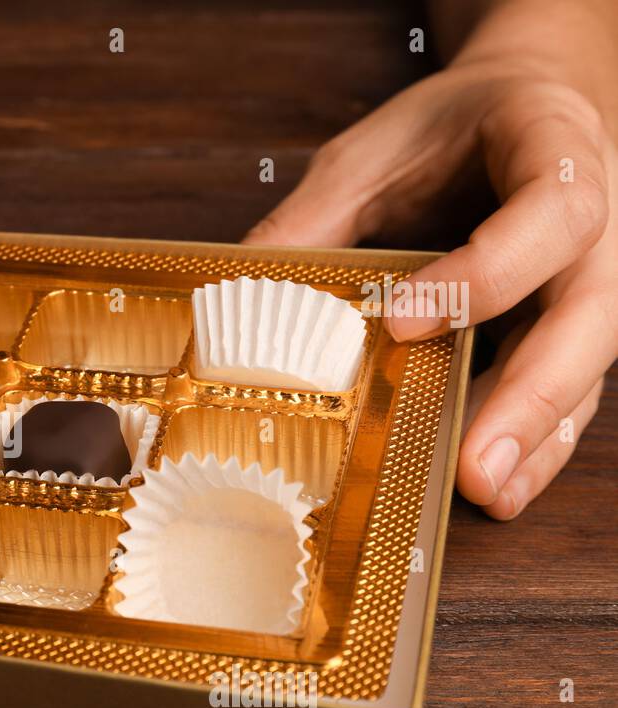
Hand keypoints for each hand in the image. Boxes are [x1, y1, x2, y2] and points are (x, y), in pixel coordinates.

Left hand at [244, 2, 616, 519]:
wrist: (525, 104)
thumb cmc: (453, 127)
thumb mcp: (374, 150)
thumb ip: (316, 215)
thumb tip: (237, 292)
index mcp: (558, 151)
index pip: (550, 218)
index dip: (485, 274)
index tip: (404, 318)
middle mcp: (600, 225)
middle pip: (590, 317)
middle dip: (531, 396)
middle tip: (473, 467)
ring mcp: (594, 283)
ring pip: (586, 368)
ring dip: (534, 438)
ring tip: (482, 492)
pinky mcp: (572, 329)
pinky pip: (569, 392)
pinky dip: (534, 443)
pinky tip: (495, 488)